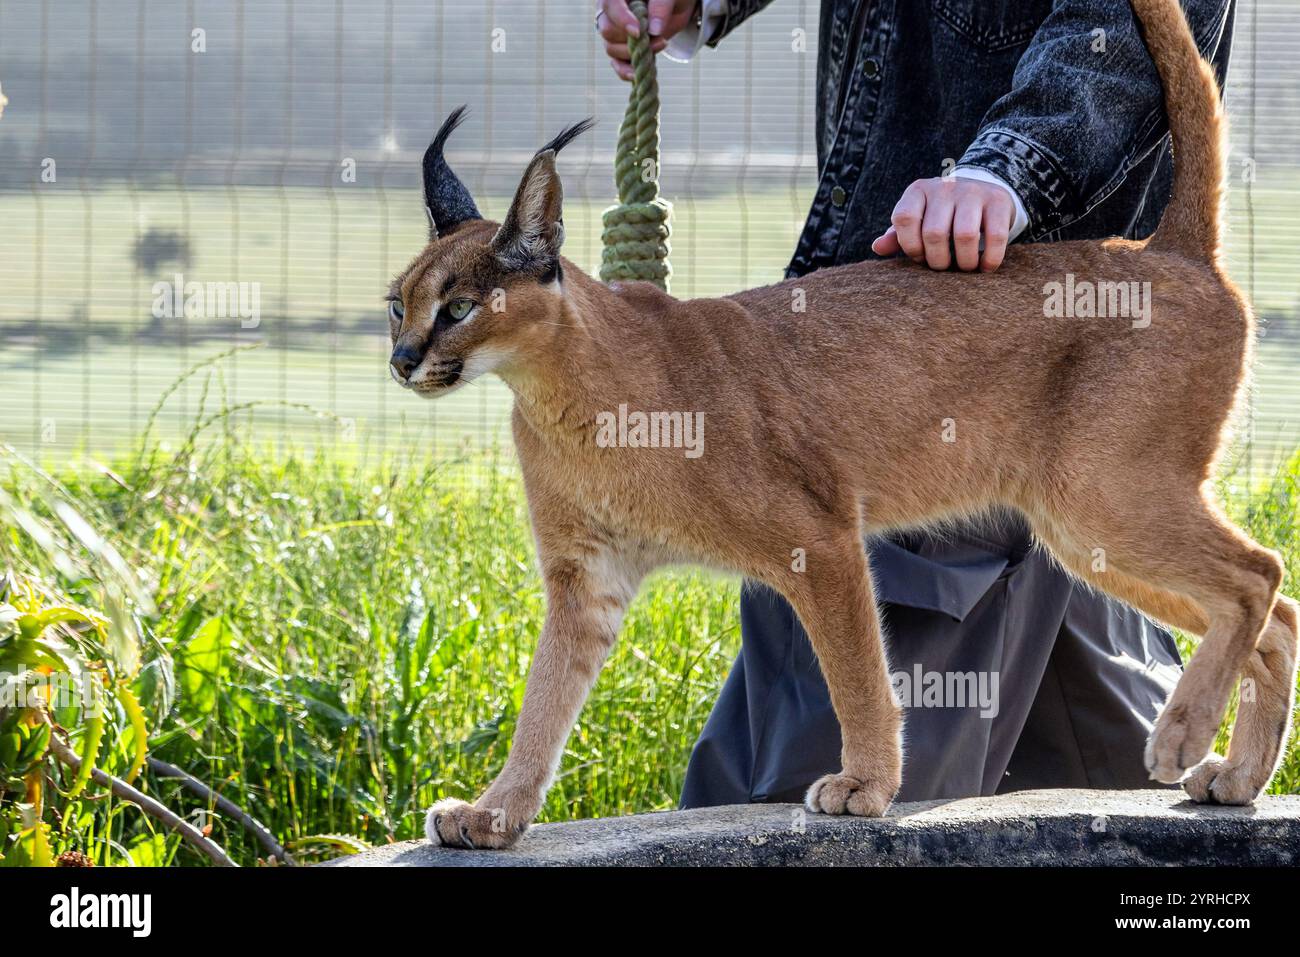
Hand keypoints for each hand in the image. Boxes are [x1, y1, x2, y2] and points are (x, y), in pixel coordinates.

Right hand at [598, 0, 697, 80]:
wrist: (676, 7)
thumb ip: (661, 7)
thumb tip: (654, 30)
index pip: (610, 5)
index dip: (621, 20)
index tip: (637, 32)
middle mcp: (611, 13)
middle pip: (608, 30)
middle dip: (632, 40)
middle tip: (659, 39)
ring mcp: (615, 33)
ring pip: (611, 48)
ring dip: (635, 54)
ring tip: (660, 45)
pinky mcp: (622, 50)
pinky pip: (617, 64)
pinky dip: (626, 71)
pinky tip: (637, 75)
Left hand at [871, 177, 1014, 271]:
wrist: (982, 193)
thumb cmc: (940, 216)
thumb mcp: (917, 221)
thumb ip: (897, 236)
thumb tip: (877, 247)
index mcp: (918, 191)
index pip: (903, 218)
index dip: (909, 245)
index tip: (920, 256)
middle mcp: (944, 187)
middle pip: (934, 233)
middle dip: (937, 260)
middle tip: (943, 266)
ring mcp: (973, 191)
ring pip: (964, 236)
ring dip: (964, 262)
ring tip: (964, 268)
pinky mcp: (998, 201)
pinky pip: (995, 236)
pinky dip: (990, 259)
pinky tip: (985, 267)